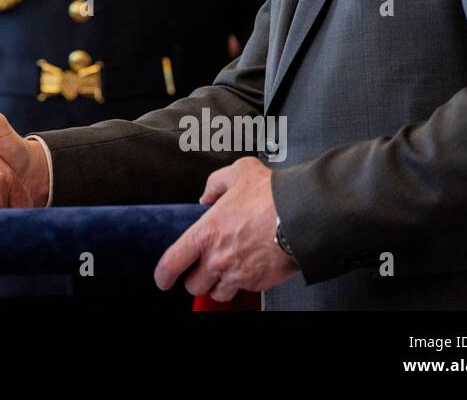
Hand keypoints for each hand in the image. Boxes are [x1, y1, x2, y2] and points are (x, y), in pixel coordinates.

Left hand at [154, 156, 299, 300]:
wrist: (303, 216)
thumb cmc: (272, 196)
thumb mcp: (238, 172)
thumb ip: (215, 183)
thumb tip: (207, 195)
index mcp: (206, 233)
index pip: (172, 263)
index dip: (163, 275)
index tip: (162, 279)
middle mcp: (218, 259)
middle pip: (193, 285)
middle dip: (196, 278)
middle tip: (203, 267)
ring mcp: (237, 274)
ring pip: (217, 293)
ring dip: (218, 285)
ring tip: (227, 269)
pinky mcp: (257, 284)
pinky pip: (242, 292)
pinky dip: (242, 284)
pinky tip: (249, 267)